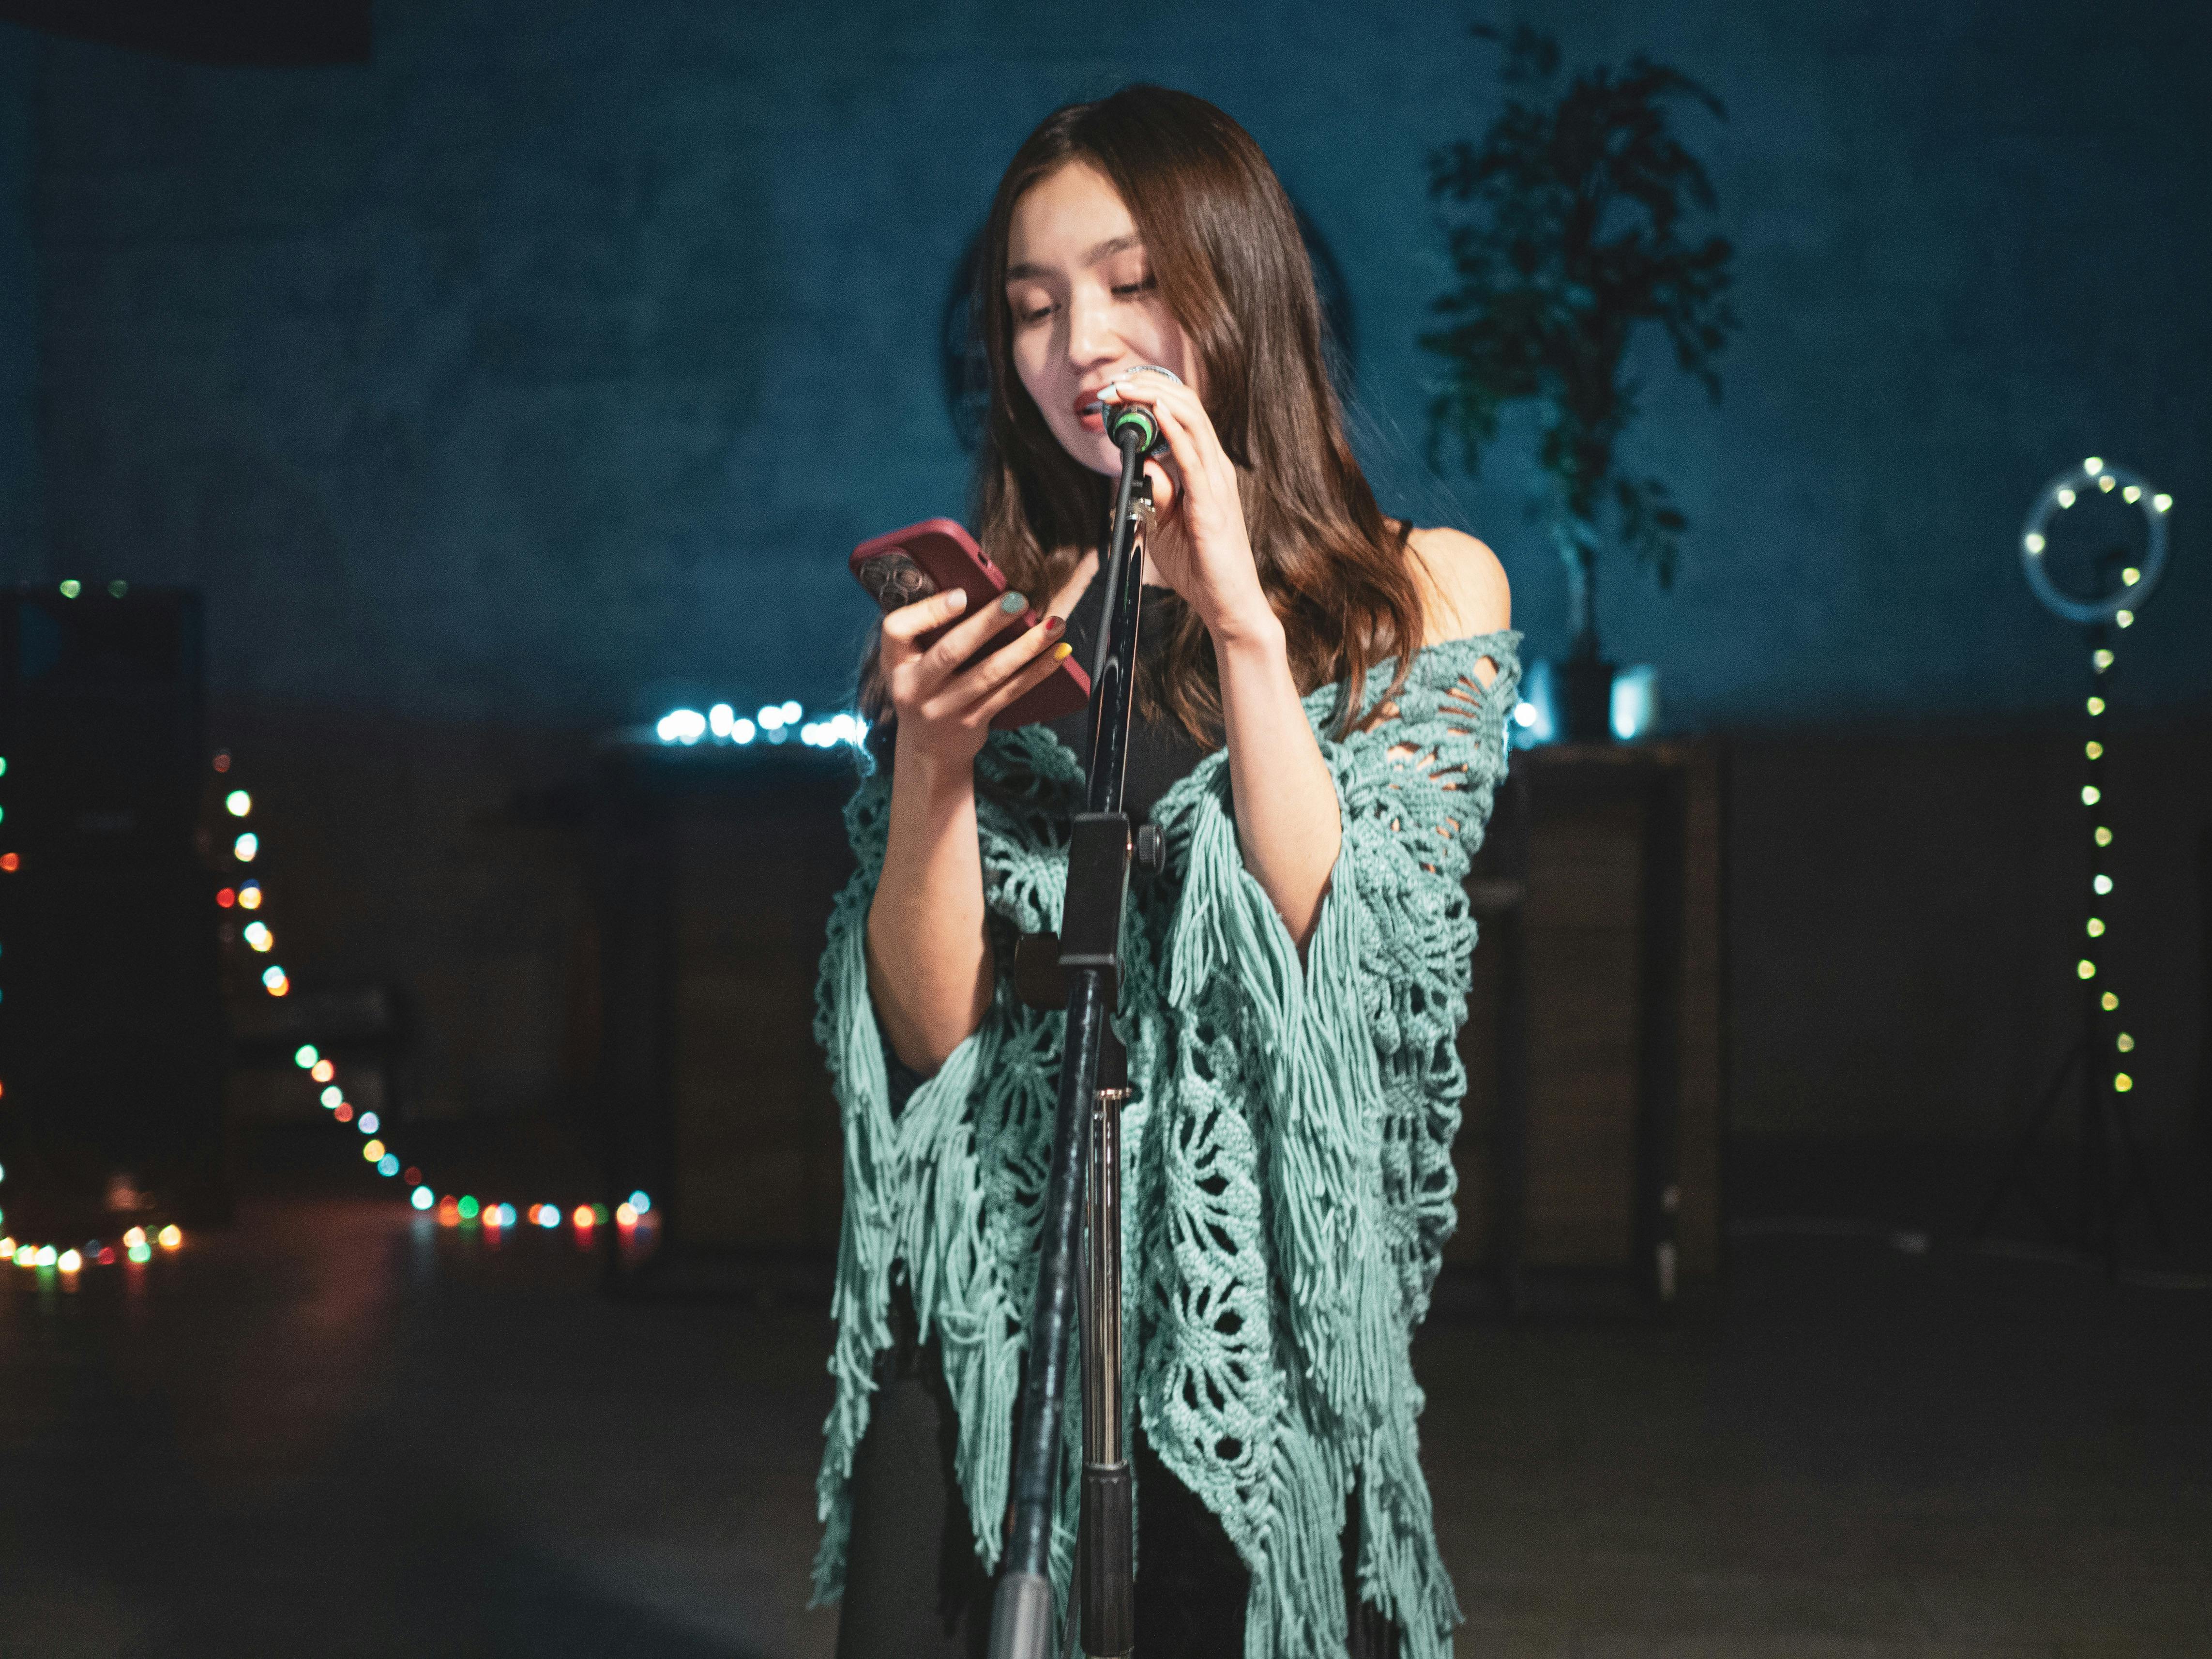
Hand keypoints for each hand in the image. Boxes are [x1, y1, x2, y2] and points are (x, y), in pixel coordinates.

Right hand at [878, 587, 1070, 771]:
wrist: (928, 749)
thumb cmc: (923, 689)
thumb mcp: (909, 663)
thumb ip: (927, 632)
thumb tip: (975, 592)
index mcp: (895, 663)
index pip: (897, 630)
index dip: (928, 611)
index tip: (961, 595)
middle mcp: (916, 687)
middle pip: (952, 650)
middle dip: (987, 622)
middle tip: (1018, 600)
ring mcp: (945, 708)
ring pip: (990, 673)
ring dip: (1026, 647)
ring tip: (1054, 625)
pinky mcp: (974, 722)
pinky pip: (1010, 692)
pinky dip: (1037, 671)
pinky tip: (1058, 654)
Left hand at [1098, 374, 1275, 642]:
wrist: (1227, 603)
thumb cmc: (1198, 566)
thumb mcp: (1163, 521)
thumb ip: (1154, 489)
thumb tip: (1139, 460)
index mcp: (1205, 468)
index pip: (1182, 413)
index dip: (1150, 393)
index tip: (1116, 391)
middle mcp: (1215, 467)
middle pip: (1186, 406)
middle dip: (1146, 387)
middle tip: (1111, 384)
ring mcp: (1217, 483)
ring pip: (1191, 420)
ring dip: (1154, 398)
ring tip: (1124, 388)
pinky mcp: (1211, 504)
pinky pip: (1191, 457)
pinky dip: (1173, 429)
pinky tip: (1154, 411)